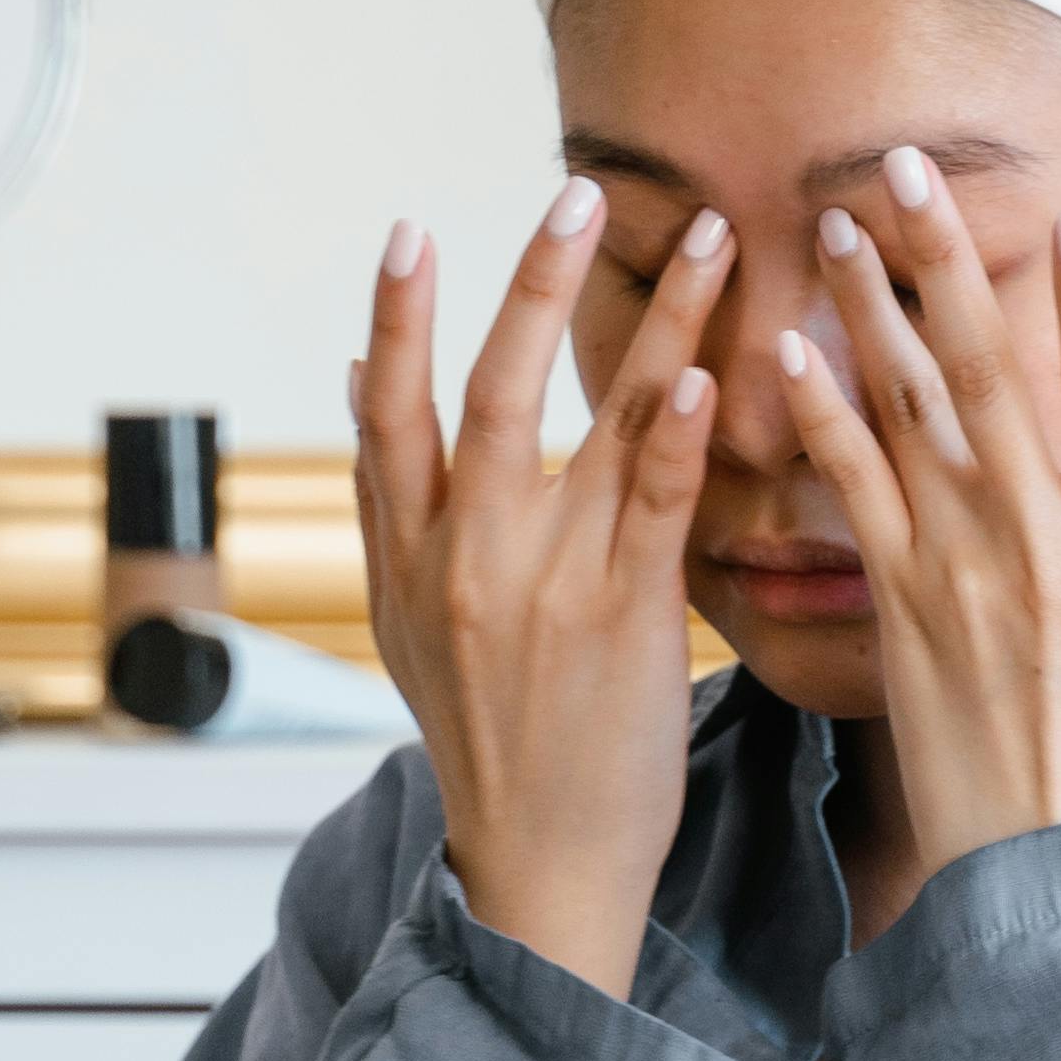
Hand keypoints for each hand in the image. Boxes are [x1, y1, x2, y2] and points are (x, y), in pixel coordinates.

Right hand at [352, 186, 726, 995]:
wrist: (540, 867)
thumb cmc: (491, 743)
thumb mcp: (406, 625)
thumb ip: (390, 506)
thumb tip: (353, 381)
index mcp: (405, 561)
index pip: (384, 416)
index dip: (392, 321)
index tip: (407, 233)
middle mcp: (464, 562)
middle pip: (489, 395)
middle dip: (532, 284)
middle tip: (573, 193)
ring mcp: (544, 588)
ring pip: (592, 426)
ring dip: (655, 321)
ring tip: (705, 237)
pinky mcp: (623, 621)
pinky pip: (654, 505)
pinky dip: (678, 431)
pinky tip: (707, 371)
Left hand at [781, 168, 1060, 883]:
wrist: (1057, 881)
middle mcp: (1048, 545)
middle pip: (991, 375)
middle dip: (945, 263)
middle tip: (901, 169)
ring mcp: (966, 575)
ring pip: (912, 417)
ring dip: (869, 313)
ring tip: (834, 225)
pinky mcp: (902, 613)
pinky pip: (856, 496)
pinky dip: (824, 420)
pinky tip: (790, 351)